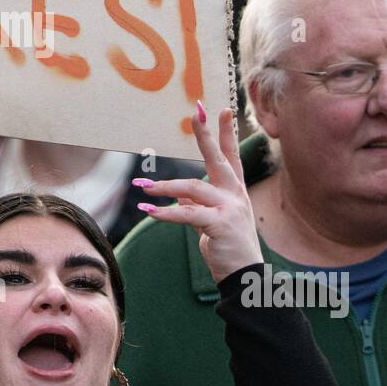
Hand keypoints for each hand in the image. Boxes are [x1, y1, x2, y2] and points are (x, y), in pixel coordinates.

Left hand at [133, 104, 261, 282]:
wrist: (244, 276)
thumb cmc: (229, 246)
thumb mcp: (214, 220)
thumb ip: (198, 204)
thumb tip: (179, 195)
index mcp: (235, 190)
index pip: (231, 155)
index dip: (225, 132)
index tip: (219, 109)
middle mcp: (235, 194)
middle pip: (218, 159)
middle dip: (206, 135)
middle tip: (195, 114)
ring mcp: (229, 208)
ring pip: (192, 187)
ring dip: (164, 186)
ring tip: (142, 187)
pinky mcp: (219, 225)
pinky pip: (187, 214)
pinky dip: (165, 213)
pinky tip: (148, 211)